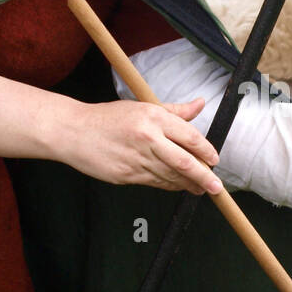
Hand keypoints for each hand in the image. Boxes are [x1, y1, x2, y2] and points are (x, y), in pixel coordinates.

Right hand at [59, 96, 223, 193]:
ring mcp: (137, 158)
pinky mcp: (127, 175)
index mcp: (153, 117)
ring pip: (171, 176)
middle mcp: (147, 137)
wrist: (74, 132)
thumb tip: (200, 104)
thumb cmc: (109, 118)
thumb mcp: (142, 107)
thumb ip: (175, 111)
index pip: (190, 136)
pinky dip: (170, 186)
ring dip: (189, 184)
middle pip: (185, 162)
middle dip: (205, 177)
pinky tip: (178, 186)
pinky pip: (156, 183)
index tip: (214, 159)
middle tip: (217, 186)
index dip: (206, 151)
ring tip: (201, 188)